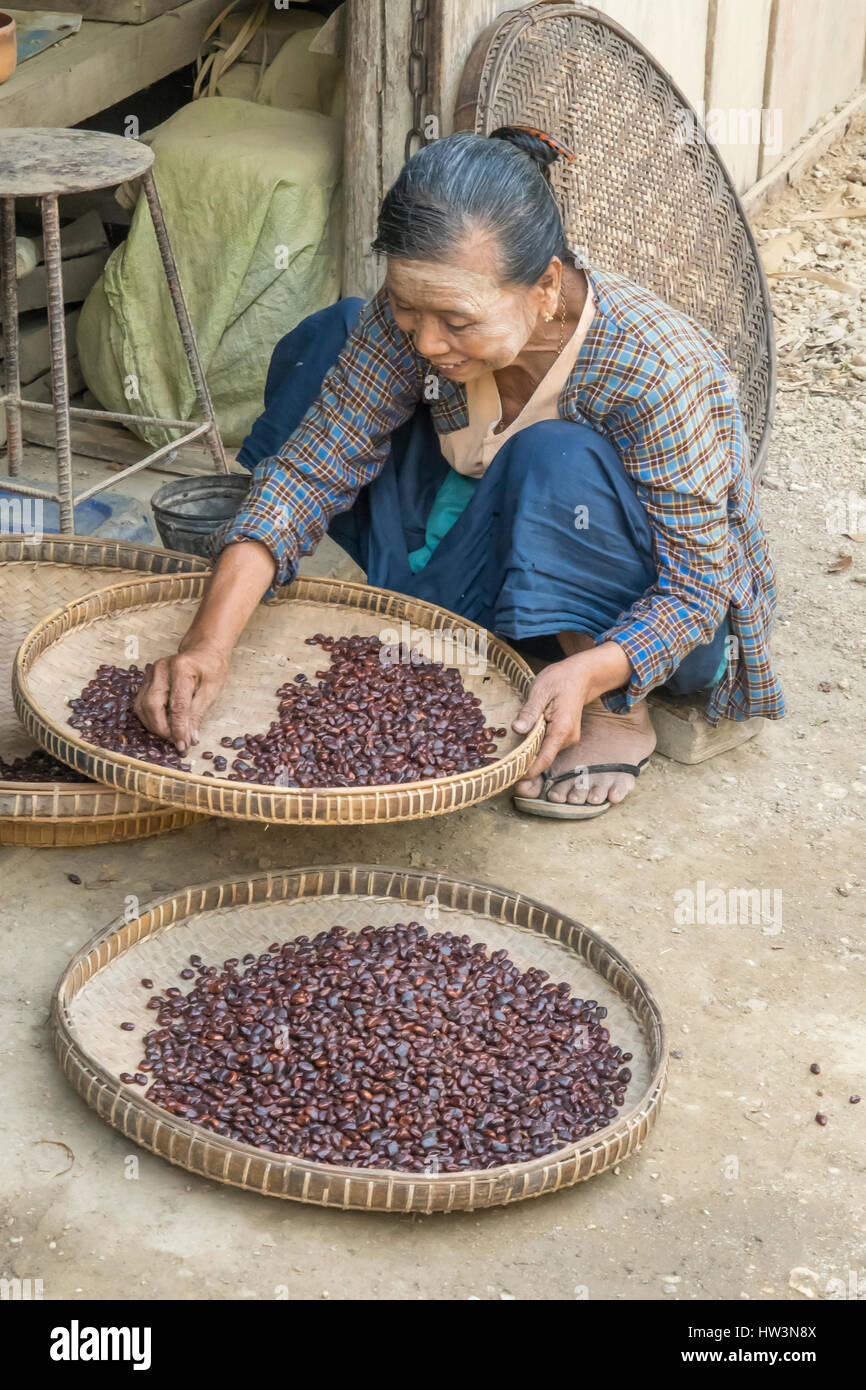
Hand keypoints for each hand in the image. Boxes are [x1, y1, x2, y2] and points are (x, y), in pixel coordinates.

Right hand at [133, 642, 228, 752]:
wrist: (203, 650)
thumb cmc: (211, 668)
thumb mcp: (212, 690)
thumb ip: (197, 714)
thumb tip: (189, 738)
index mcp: (181, 668)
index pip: (176, 705)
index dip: (178, 728)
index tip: (183, 745)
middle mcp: (161, 668)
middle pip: (152, 705)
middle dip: (162, 729)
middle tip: (176, 742)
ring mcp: (151, 672)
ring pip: (142, 706)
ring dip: (154, 726)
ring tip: (171, 736)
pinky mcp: (147, 679)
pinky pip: (142, 703)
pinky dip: (151, 718)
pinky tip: (163, 726)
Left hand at [512, 654, 591, 778]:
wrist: (581, 676)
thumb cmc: (560, 680)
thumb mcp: (541, 691)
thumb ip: (529, 712)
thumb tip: (517, 729)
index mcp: (562, 729)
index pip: (545, 758)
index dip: (529, 771)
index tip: (513, 778)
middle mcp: (568, 738)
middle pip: (542, 756)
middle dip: (524, 759)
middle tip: (502, 761)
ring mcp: (568, 738)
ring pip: (544, 750)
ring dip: (529, 749)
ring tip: (513, 743)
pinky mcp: (564, 736)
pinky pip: (547, 744)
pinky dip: (535, 743)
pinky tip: (527, 733)